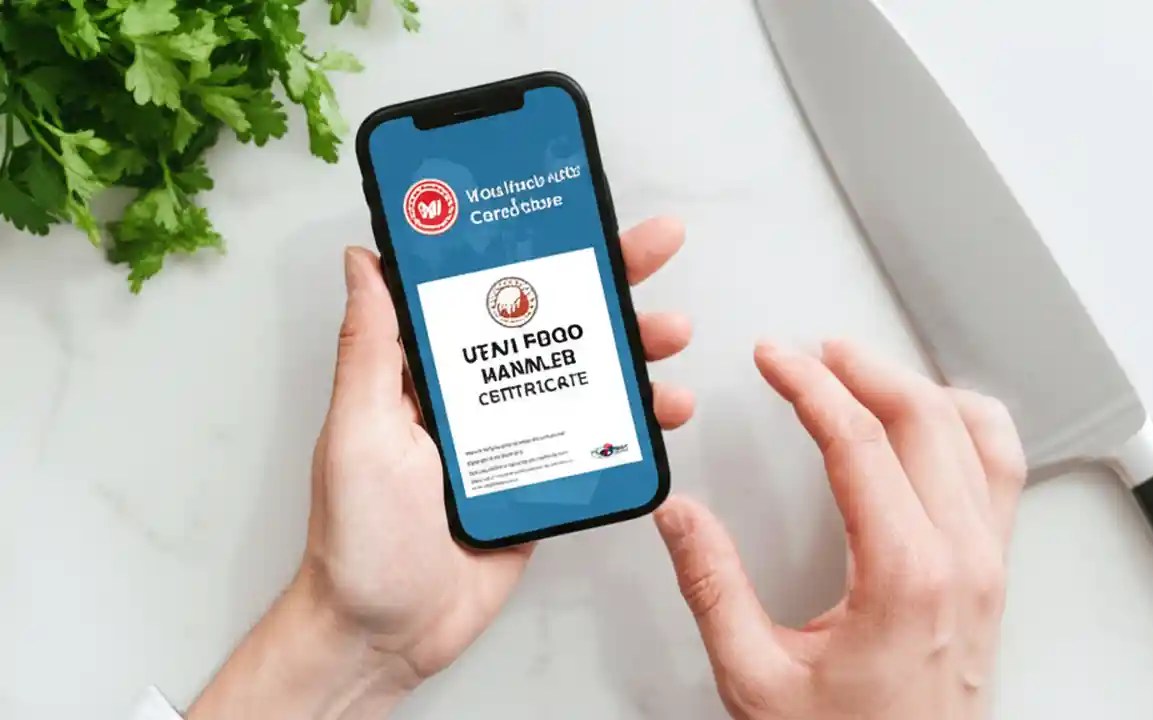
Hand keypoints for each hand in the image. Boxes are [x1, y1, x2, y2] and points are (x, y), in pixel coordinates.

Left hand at [188, 218, 694, 718]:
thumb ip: (371, 347)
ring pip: (583, 375)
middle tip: (651, 248)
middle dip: (605, 282)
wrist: (386, 633)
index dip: (531, 247)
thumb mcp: (358, 430)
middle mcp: (476, 395)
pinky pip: (595, 438)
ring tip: (669, 335)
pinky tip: (663, 410)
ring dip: (632, 349)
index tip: (570, 210)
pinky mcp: (543, 480)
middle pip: (549, 322)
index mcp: (429, 371)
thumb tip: (363, 259)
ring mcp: (514, 437)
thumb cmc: (359, 538)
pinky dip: (635, 421)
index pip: (486, 290)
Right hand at [654, 341, 1025, 719]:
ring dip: (919, 388)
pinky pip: (1003, 471)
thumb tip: (683, 519)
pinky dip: (969, 424)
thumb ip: (713, 588)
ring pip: (977, 434)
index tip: (776, 361)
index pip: (858, 441)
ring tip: (868, 370)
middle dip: (861, 369)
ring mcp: (989, 565)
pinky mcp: (994, 576)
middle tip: (809, 355)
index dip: (809, 386)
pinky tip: (938, 419)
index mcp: (905, 573)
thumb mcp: (758, 677)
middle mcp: (962, 559)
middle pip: (924, 419)